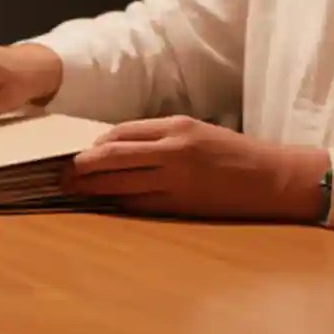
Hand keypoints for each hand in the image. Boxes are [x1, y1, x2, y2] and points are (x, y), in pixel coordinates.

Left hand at [66, 116, 329, 221]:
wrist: (272, 179)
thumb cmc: (231, 153)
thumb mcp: (194, 131)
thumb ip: (155, 137)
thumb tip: (112, 147)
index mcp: (175, 128)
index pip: (119, 134)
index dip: (94, 146)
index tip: (78, 154)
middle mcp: (172, 152)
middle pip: (110, 158)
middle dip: (80, 167)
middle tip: (61, 175)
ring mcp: (175, 180)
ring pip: (119, 184)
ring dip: (92, 188)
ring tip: (72, 190)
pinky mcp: (180, 205)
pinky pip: (138, 204)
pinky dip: (117, 203)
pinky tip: (104, 203)